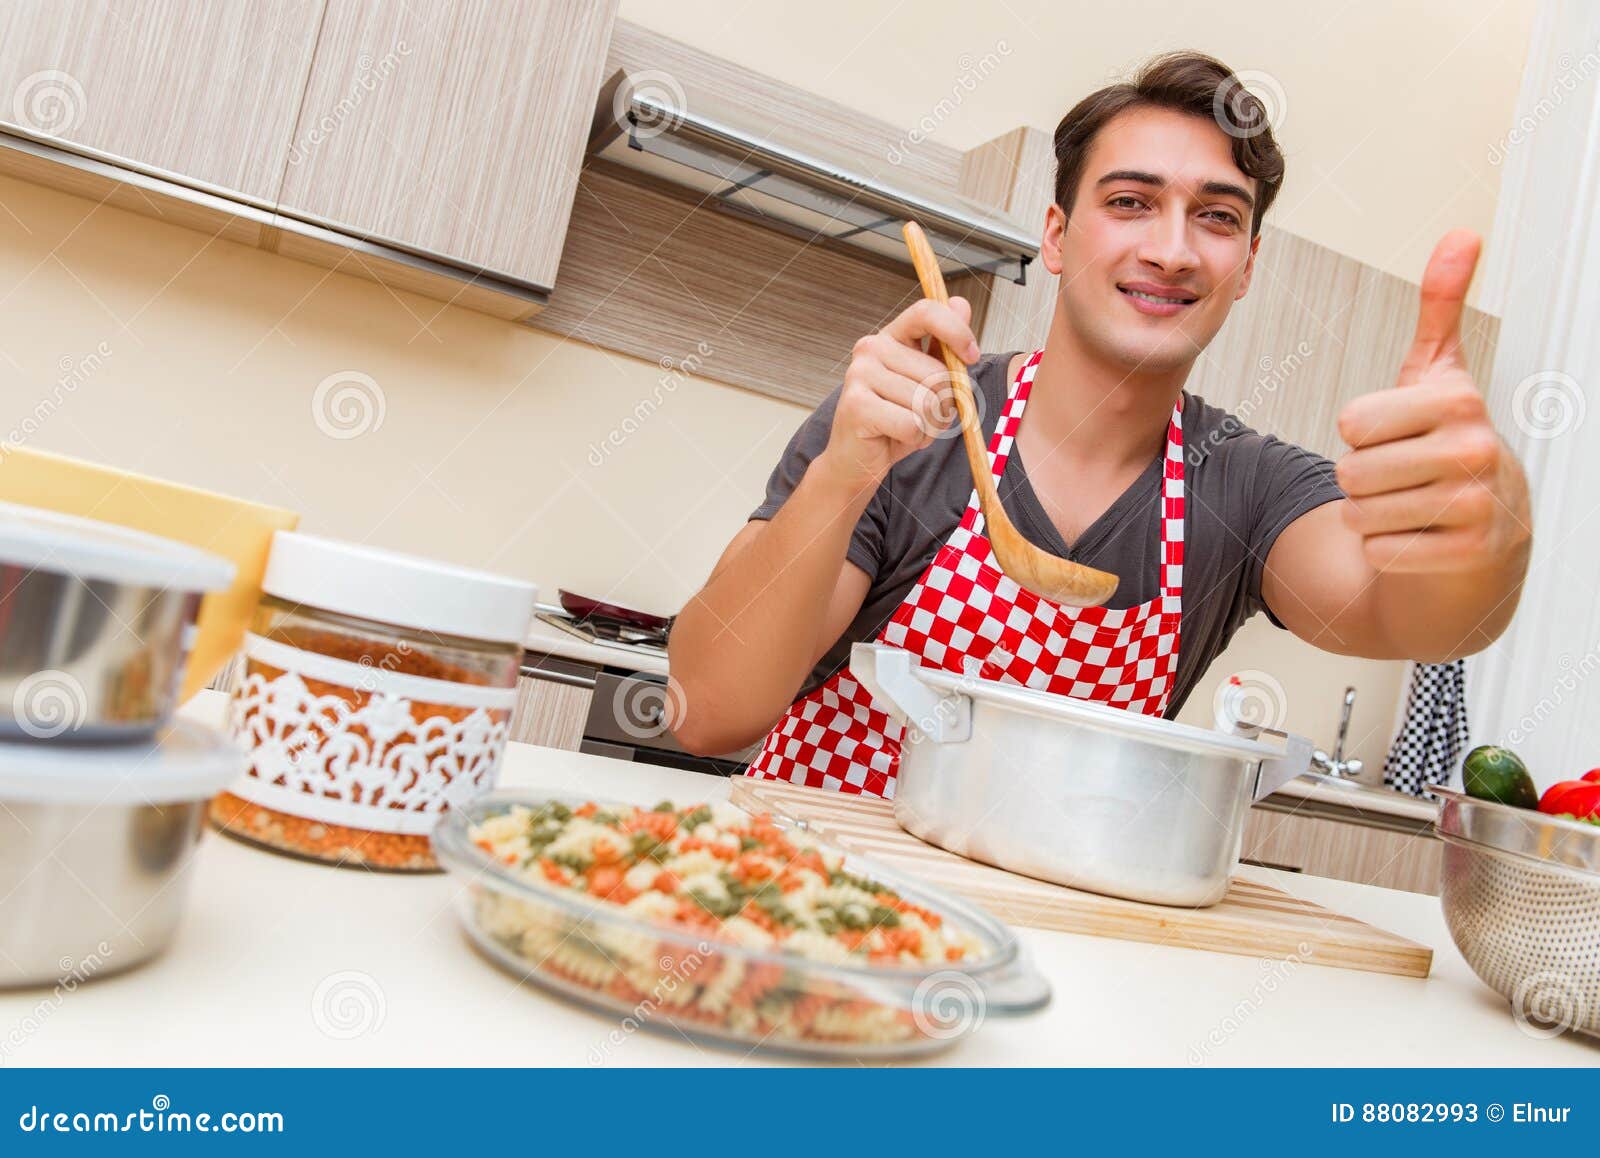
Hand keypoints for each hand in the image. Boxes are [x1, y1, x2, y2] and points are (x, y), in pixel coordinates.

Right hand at [816, 296, 980, 490]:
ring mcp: (860, 375)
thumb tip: (961, 303)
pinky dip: (915, 439)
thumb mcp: (925, 382)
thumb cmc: (893, 420)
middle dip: (944, 403)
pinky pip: (913, 423)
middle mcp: (871, 348)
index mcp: (890, 337)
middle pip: (938, 372)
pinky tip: (898, 437)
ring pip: (928, 401)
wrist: (855, 459)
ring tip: (909, 427)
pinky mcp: (858, 406)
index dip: (956, 331)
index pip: (926, 312)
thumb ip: (943, 346)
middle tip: (923, 416)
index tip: (972, 355)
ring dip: (930, 424)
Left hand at [1334, 229, 1529, 572]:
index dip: (1359, 433)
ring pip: (1360, 514)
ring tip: (1408, 504)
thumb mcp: (1441, 374)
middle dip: (1360, 478)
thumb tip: (1462, 235)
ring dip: (1370, 514)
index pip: (1351, 422)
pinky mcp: (1464, 555)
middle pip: (1351, 471)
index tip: (1397, 435)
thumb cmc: (1449, 443)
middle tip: (1400, 476)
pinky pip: (1377, 552)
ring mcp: (1474, 506)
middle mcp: (1475, 450)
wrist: (1488, 531)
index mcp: (1459, 401)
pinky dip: (1385, 550)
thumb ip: (1442, 307)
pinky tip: (1419, 536)